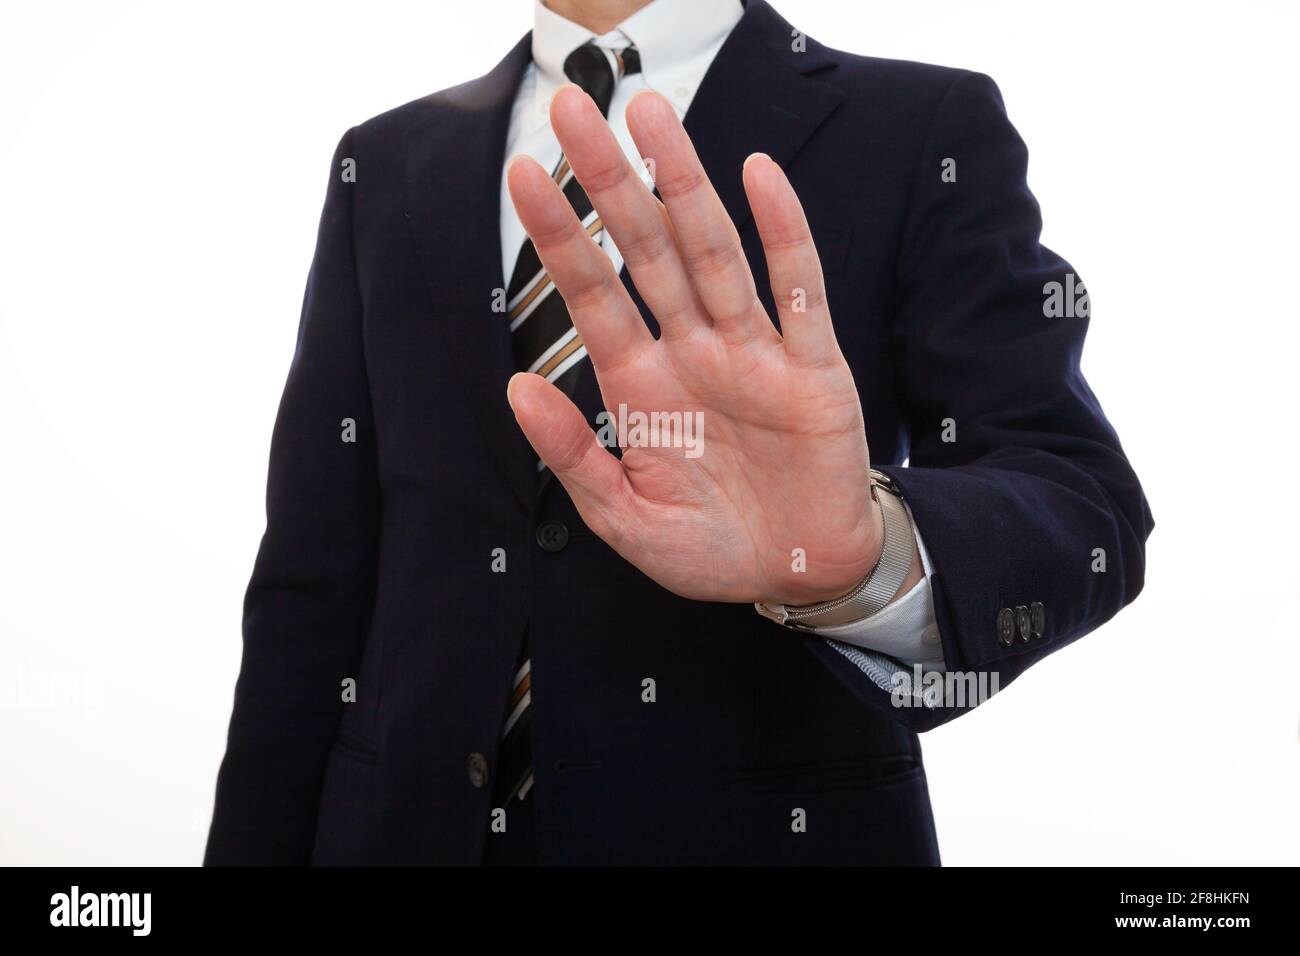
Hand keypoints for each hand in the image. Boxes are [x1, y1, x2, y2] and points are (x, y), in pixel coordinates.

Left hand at [506, 86, 882, 605]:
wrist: (799, 573)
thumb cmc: (710, 548)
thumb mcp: (626, 520)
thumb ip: (573, 457)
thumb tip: (514, 389)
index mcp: (641, 385)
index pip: (592, 294)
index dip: (560, 234)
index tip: (521, 172)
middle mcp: (693, 352)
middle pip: (645, 250)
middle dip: (609, 181)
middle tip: (575, 104)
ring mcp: (753, 352)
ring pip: (713, 252)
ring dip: (684, 184)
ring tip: (652, 115)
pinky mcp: (813, 367)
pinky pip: (799, 291)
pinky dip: (783, 234)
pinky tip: (759, 176)